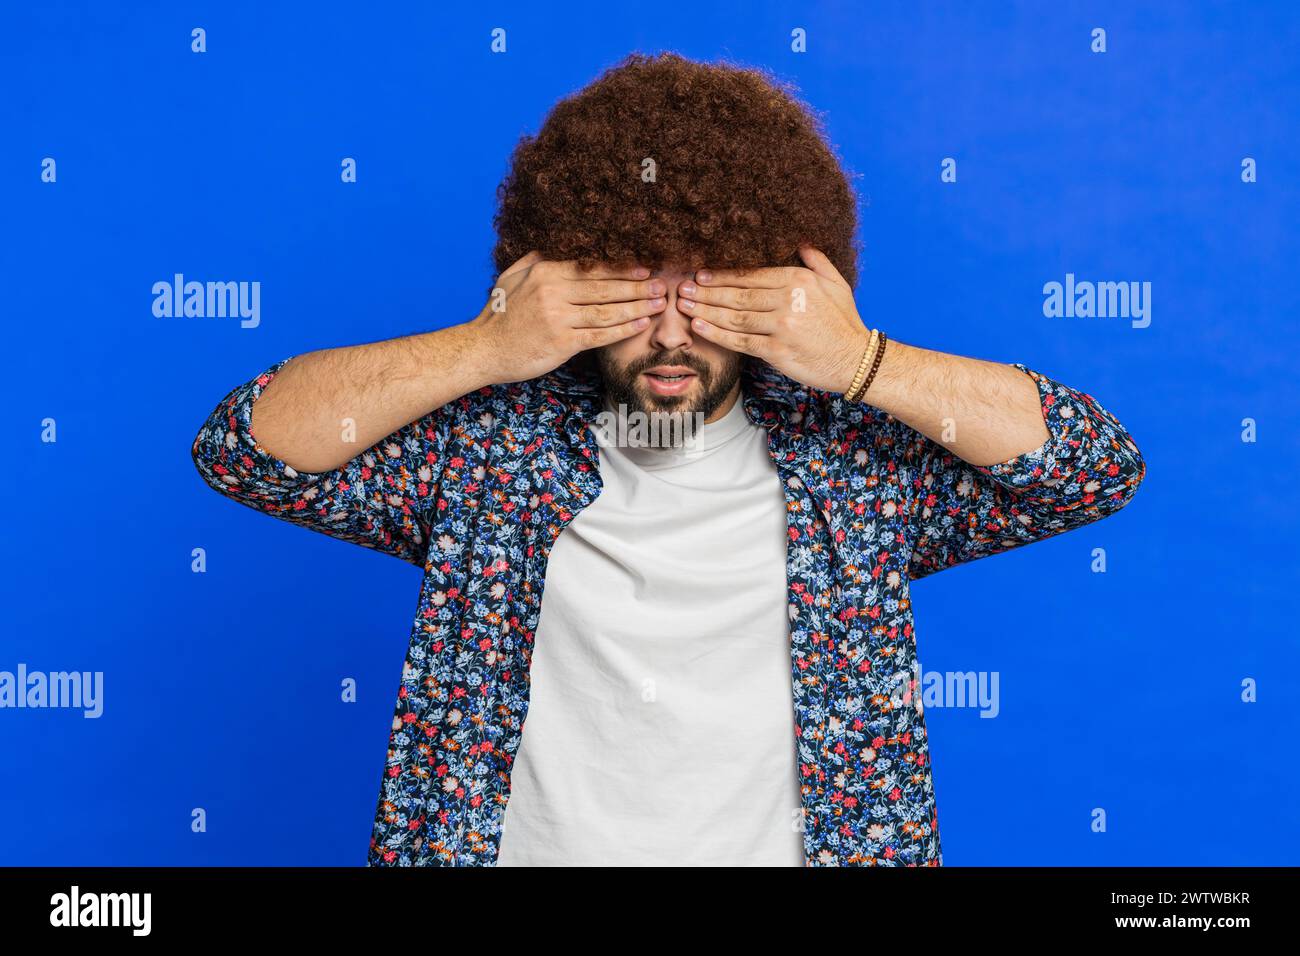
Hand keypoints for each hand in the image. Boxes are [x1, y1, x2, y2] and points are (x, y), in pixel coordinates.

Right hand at [470, 252, 666, 383]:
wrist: (484, 349)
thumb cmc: (499, 314)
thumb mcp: (512, 276)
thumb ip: (537, 259)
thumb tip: (559, 245)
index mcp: (545, 271)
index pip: (592, 267)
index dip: (622, 267)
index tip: (645, 267)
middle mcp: (553, 291)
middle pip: (605, 287)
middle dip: (638, 286)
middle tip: (663, 284)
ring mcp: (558, 318)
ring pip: (607, 311)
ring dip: (637, 307)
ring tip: (658, 303)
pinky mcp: (562, 342)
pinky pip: (600, 335)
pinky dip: (623, 329)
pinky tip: (641, 324)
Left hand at [677, 245, 871, 393]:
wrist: (856, 361)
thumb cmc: (845, 323)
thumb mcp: (836, 284)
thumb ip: (816, 261)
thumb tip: (801, 242)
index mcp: (799, 279)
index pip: (752, 274)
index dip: (723, 274)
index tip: (701, 274)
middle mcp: (789, 299)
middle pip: (738, 293)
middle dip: (706, 291)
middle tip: (682, 288)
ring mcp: (782, 326)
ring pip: (735, 316)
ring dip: (705, 310)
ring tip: (683, 306)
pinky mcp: (777, 350)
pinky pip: (740, 341)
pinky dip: (717, 334)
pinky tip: (699, 327)